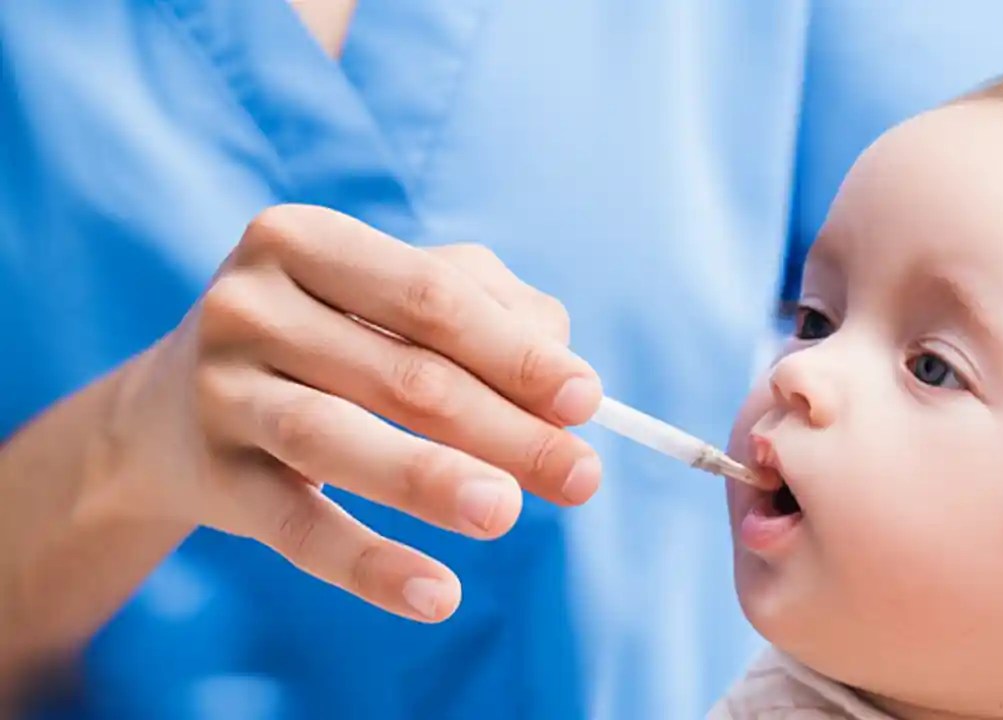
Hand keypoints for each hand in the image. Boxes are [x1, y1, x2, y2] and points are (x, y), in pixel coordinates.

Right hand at [99, 204, 601, 621]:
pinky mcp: (209, 475)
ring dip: (432, 481)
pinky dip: (367, 562)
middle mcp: (249, 303)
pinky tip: (436, 594)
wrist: (174, 406)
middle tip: (582, 476)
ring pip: (340, 439)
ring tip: (506, 513)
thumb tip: (564, 375)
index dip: (515, 353)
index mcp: (304, 240)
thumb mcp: (392, 298)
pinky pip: (296, 526)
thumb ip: (489, 311)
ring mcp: (220, 389)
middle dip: (505, 429)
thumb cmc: (325, 337)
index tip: (587, 401)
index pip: (431, 297)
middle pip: (403, 374)